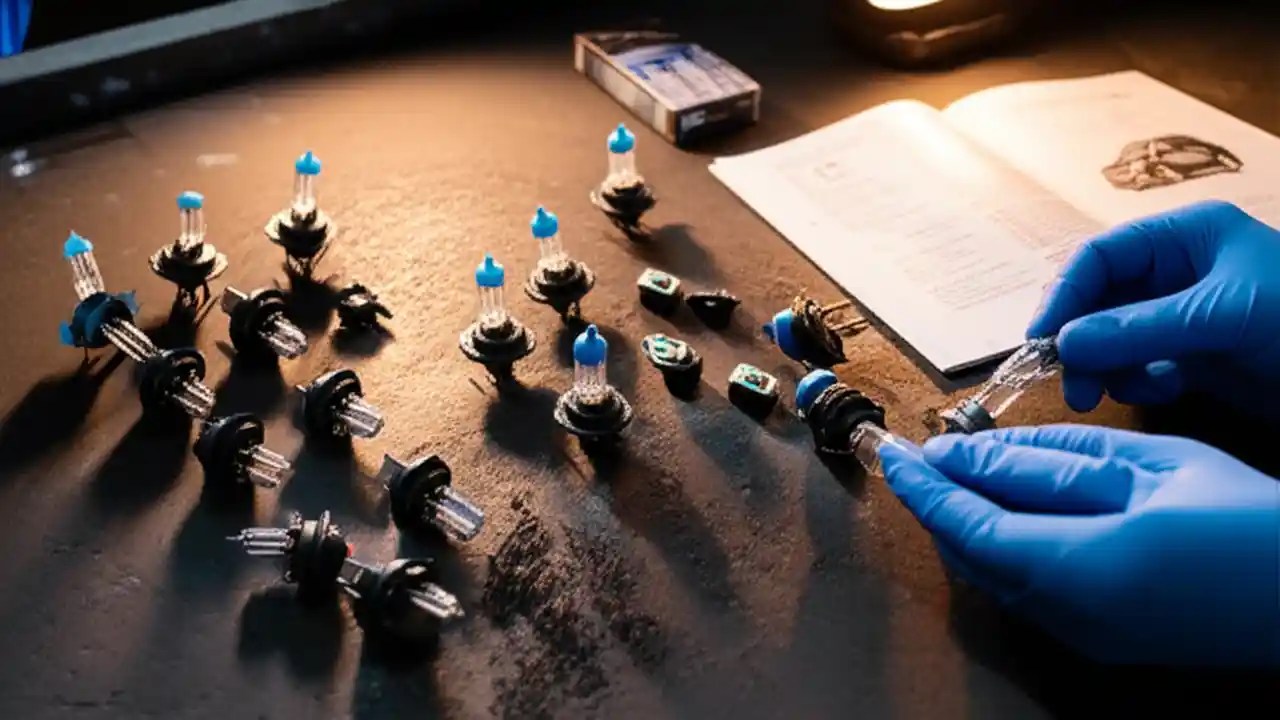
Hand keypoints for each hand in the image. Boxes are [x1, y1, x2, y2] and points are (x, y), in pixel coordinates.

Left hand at [880, 424, 1279, 666]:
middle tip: (921, 454)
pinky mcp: (1102, 640)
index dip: (921, 487)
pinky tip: (1005, 511)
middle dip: (939, 502)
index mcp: (1078, 569)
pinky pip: (1025, 590)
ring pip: (994, 575)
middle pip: (971, 554)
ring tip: (956, 473)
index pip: (966, 524)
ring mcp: (1084, 636)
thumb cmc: (1247, 523)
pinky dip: (1000, 547)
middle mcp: (1068, 615)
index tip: (889, 452)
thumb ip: (1053, 464)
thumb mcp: (1149, 470)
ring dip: (967, 525)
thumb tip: (972, 454)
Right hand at [1028, 200, 1279, 413]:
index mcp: (1185, 238)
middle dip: (1080, 341)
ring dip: (1104, 366)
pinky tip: (1160, 390)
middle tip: (1072, 385)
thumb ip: (1138, 328)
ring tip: (1108, 393)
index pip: (1099, 258)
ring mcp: (1185, 318)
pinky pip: (1141, 367)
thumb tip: (1063, 342)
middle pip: (1098, 301)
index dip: (1064, 296)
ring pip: (1113, 339)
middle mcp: (1177, 274)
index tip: (1043, 341)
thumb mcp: (1222, 316)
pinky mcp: (1198, 360)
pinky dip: (1136, 382)